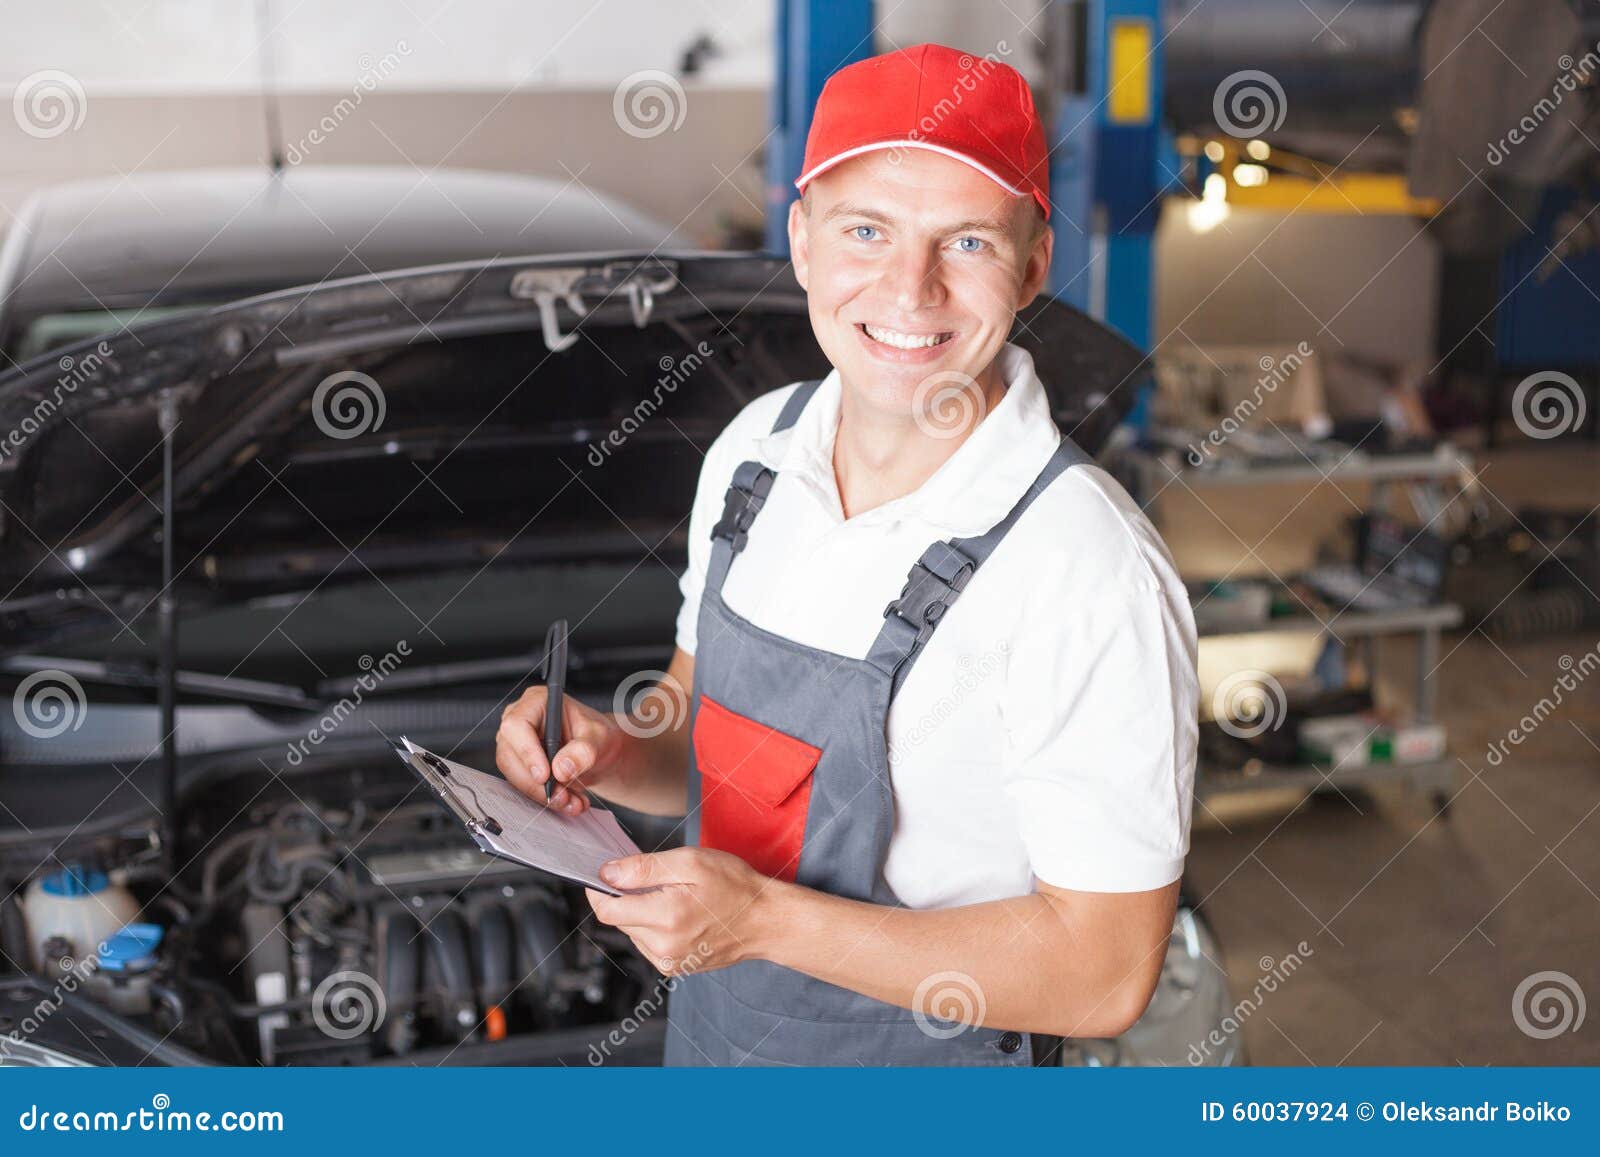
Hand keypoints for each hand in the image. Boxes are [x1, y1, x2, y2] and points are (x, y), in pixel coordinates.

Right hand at [495, 685, 625, 813]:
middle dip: (536, 783)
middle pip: (510, 755)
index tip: (545, 775)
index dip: (527, 752)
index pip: (517, 726)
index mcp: (537, 702)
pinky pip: (522, 785)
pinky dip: (544, 798)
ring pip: (514, 775)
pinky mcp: (519, 764)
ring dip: (542, 795)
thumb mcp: (599, 738)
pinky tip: (567, 802)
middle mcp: (520, 720)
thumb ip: (584, 750)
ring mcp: (516, 743)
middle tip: (563, 797)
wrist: (598, 751)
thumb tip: (561, 768)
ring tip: (572, 802)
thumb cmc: (596, 735)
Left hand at [585, 847, 778, 975]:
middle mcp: (663, 946)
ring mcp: (668, 962)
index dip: (599, 889)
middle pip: (618, 920)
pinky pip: (647, 944)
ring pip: (632, 931)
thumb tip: (607, 873)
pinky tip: (676, 914)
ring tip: (672, 897)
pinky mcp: (674, 968)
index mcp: (665, 917)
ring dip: (640, 912)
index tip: (604, 874)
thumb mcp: (690, 862)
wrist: (765, 921)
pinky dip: (653, 926)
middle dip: (626, 897)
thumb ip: (644, 868)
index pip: (607, 909)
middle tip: (654, 879)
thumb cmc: (734, 886)